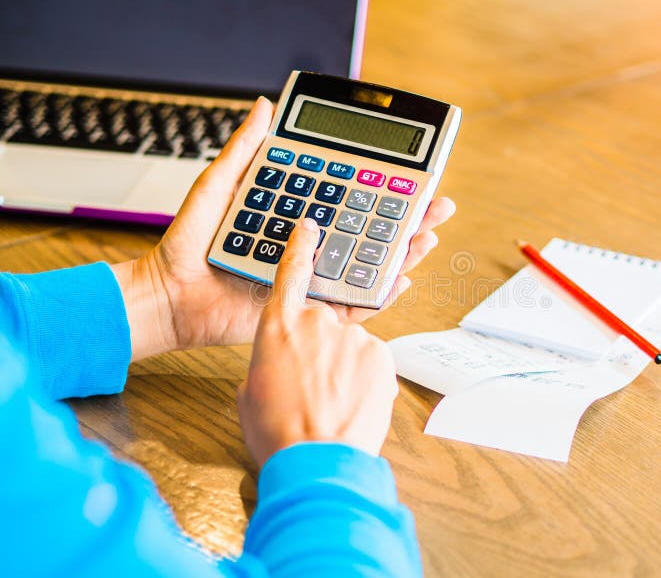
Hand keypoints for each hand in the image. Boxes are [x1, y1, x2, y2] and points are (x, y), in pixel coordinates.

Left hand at [112, 97, 455, 360]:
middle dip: (406, 221)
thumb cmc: (188, 244)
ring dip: (400, 255)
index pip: (348, 199)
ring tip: (425, 239)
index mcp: (294, 217)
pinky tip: (397, 281)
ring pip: (364, 267)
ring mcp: (308, 278)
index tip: (411, 178)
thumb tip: (266, 107)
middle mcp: (307, 246)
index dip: (382, 189)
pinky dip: (375, 296)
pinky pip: (346, 306)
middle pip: (367, 232)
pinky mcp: (304, 309)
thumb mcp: (219, 186)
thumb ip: (246, 150)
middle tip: (436, 209)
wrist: (169, 295)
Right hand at [238, 218, 397, 466]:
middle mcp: (317, 323)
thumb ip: (269, 364)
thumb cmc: (277, 432)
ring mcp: (353, 336)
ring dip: (345, 366)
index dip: (300, 248)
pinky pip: (373, 359)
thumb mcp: (252, 393)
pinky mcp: (382, 354)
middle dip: (323, 347)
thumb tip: (282, 365)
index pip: (290, 275)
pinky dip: (366, 377)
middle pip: (325, 322)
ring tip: (333, 403)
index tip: (311, 226)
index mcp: (278, 327)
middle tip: (316, 384)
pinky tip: (354, 403)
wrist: (316, 461)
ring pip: (352, 343)